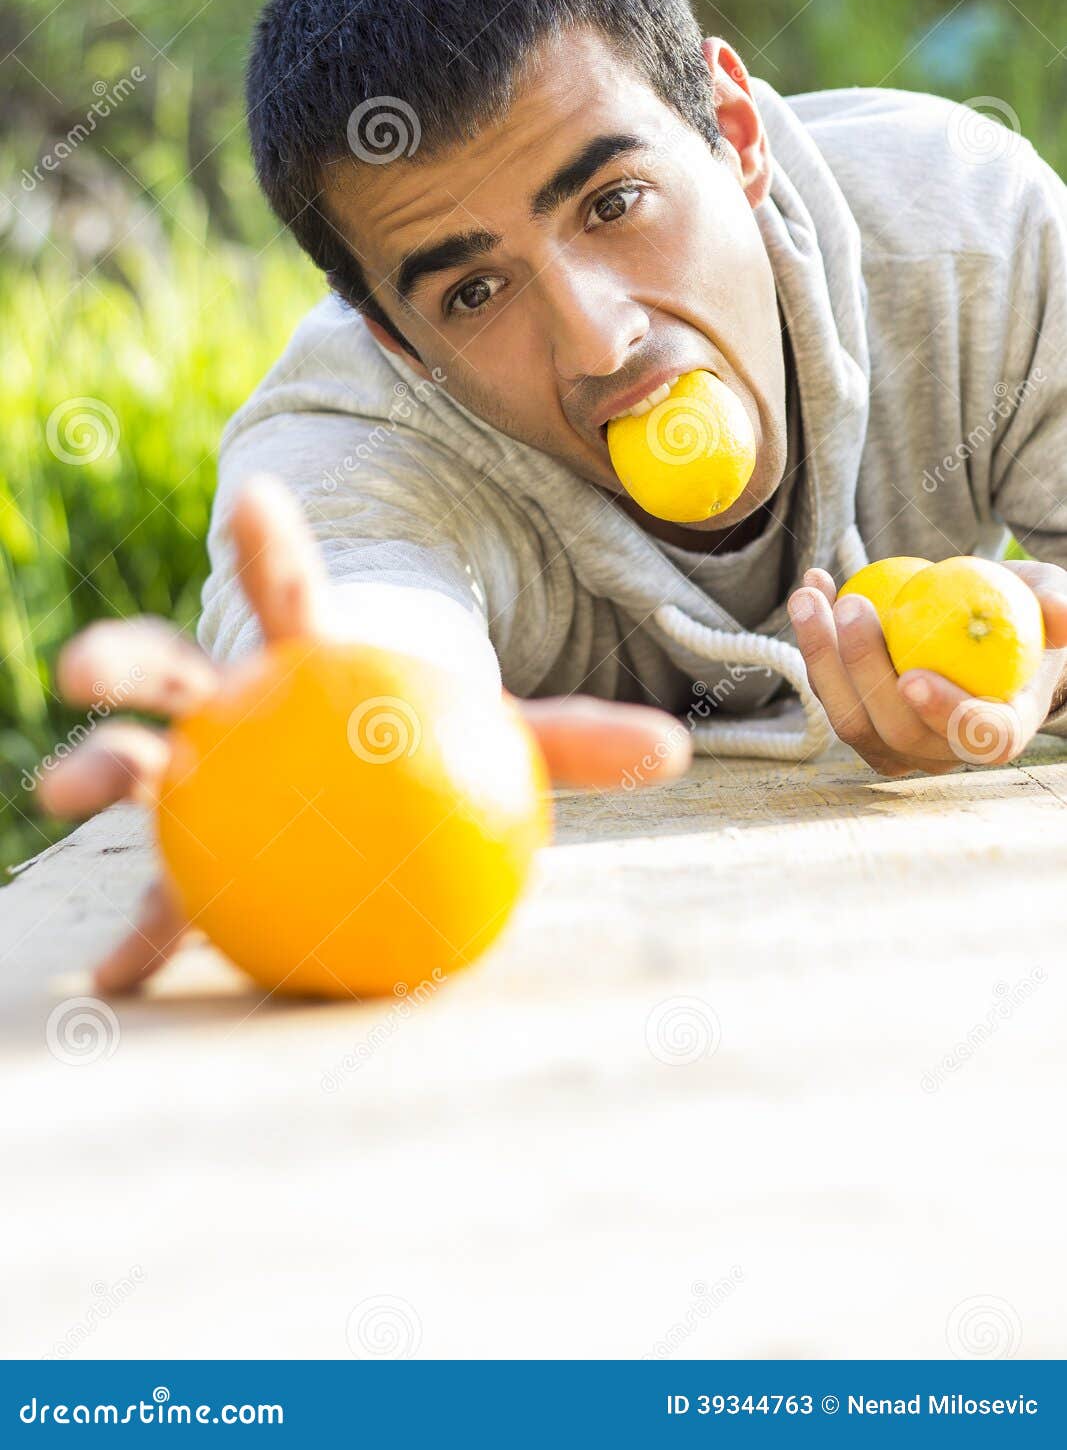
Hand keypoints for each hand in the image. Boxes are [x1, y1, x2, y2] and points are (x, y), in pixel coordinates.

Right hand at [37, 475, 690, 991]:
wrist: (360, 779)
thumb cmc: (414, 741)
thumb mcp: (491, 735)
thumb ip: (570, 740)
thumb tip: (680, 748)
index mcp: (305, 660)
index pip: (293, 590)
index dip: (272, 544)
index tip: (256, 500)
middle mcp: (233, 705)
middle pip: (170, 667)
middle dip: (122, 656)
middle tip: (86, 667)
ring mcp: (198, 774)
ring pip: (133, 763)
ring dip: (90, 770)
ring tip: (63, 790)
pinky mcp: (188, 849)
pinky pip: (160, 888)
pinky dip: (140, 928)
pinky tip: (116, 977)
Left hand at [787, 559, 1066, 777]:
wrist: (978, 628)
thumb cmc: (1022, 616)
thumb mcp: (1049, 600)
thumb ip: (1057, 605)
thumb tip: (1061, 617)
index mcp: (1001, 730)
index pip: (978, 738)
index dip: (946, 716)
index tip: (914, 677)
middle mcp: (944, 752)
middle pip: (896, 730)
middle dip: (865, 669)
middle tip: (853, 606)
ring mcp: (896, 745)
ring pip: (849, 720)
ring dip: (820, 656)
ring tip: (810, 596)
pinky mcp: (859, 723)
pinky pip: (829, 691)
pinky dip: (813, 642)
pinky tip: (814, 589)